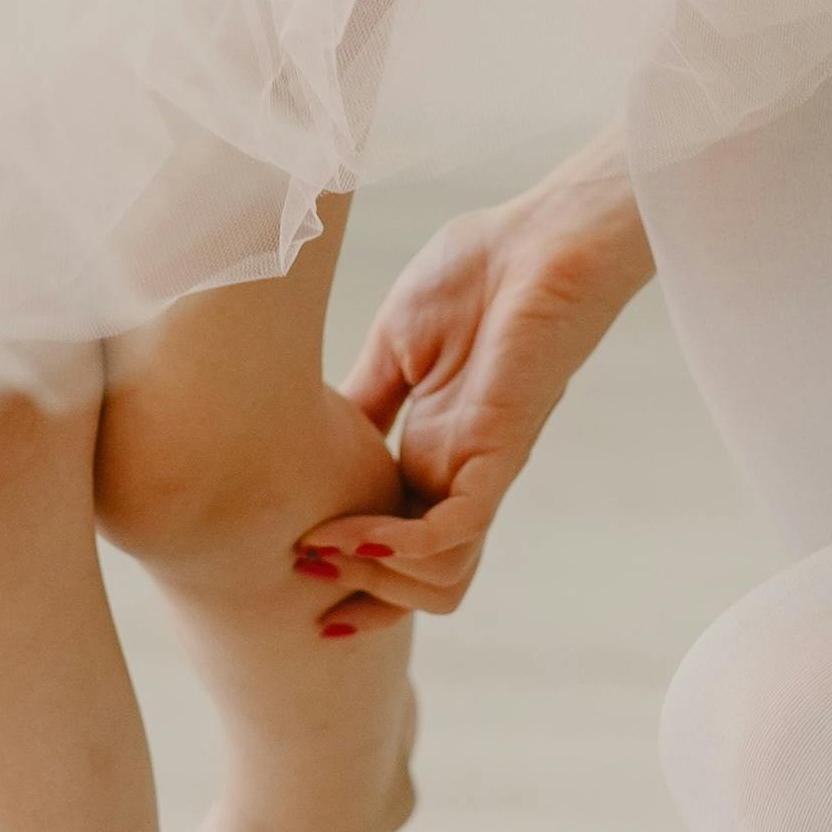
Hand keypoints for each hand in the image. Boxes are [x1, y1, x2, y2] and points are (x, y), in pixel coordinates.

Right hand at [299, 140, 653, 622]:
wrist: (540, 235)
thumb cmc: (477, 274)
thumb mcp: (392, 345)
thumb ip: (360, 400)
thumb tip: (308, 442)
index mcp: (432, 451)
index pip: (395, 542)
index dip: (348, 570)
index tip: (291, 571)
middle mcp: (458, 473)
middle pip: (421, 581)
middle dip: (358, 596)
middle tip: (300, 574)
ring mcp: (480, 469)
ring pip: (441, 580)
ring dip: (372, 575)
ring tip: (319, 547)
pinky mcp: (500, 454)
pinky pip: (454, 533)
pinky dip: (396, 545)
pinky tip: (347, 531)